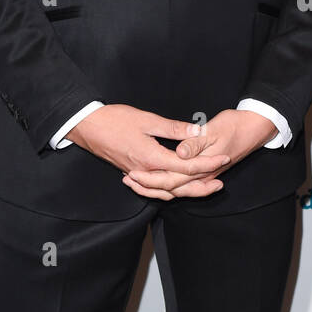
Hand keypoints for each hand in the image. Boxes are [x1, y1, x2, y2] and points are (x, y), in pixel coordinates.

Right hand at [68, 104, 229, 201]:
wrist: (87, 126)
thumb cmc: (115, 120)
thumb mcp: (148, 120)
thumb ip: (174, 129)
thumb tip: (197, 132)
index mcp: (152, 158)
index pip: (186, 166)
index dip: (208, 163)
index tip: (224, 158)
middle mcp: (146, 171)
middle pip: (179, 186)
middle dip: (202, 185)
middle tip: (221, 183)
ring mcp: (138, 175)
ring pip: (166, 191)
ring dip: (187, 191)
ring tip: (205, 188)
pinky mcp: (132, 173)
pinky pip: (154, 189)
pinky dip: (168, 192)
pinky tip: (176, 188)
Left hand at [123, 108, 277, 199]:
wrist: (257, 128)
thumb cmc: (236, 125)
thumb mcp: (215, 129)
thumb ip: (195, 142)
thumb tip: (180, 152)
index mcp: (202, 165)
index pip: (172, 178)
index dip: (150, 177)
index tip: (132, 172)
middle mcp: (203, 175)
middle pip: (171, 188)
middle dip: (148, 186)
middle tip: (127, 179)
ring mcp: (205, 175)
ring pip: (177, 190)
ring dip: (155, 188)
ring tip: (135, 182)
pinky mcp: (206, 172)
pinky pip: (183, 185)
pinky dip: (167, 185)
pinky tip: (156, 179)